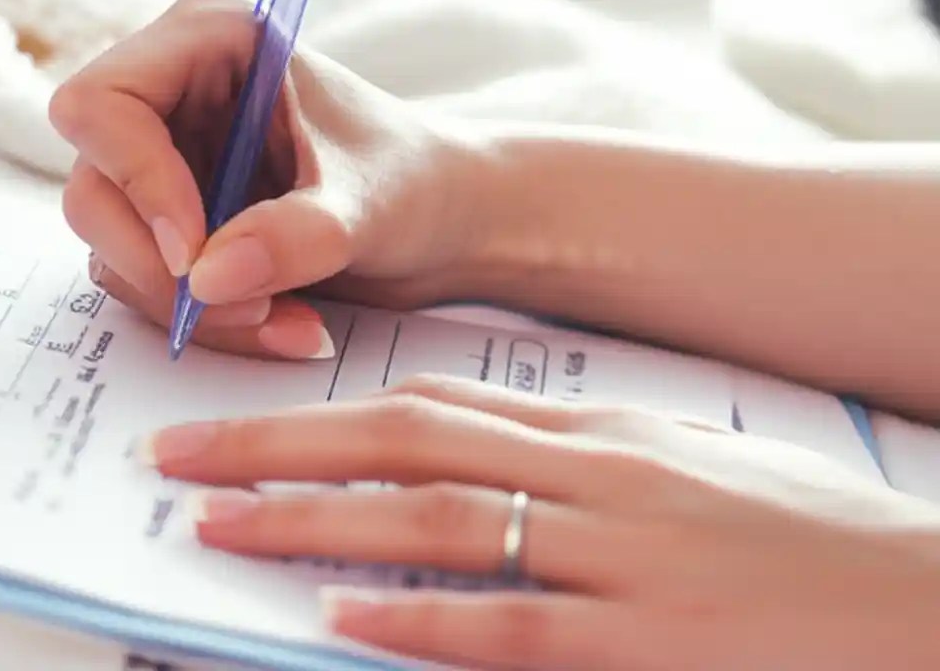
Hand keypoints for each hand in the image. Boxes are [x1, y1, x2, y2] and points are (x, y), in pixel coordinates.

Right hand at [50, 0, 500, 360]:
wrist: (442, 225)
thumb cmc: (416, 181)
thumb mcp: (367, 205)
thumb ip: (293, 236)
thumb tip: (206, 280)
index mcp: (208, 40)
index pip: (105, 105)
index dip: (138, 183)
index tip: (196, 257)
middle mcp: (171, 95)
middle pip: (95, 189)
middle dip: (164, 270)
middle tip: (249, 311)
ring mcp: (165, 162)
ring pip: (115, 249)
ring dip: (194, 308)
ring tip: (286, 325)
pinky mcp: (172, 222)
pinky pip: (149, 284)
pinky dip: (208, 320)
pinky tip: (280, 325)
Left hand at [141, 375, 939, 670]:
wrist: (924, 600)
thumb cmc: (798, 538)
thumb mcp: (681, 466)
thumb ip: (575, 462)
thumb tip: (467, 461)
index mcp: (599, 431)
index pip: (429, 403)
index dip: (318, 413)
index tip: (236, 420)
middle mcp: (596, 477)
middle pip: (406, 444)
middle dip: (279, 451)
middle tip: (180, 459)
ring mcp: (621, 558)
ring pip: (437, 522)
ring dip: (314, 525)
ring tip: (219, 527)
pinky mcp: (651, 644)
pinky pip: (512, 626)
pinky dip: (419, 619)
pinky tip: (340, 618)